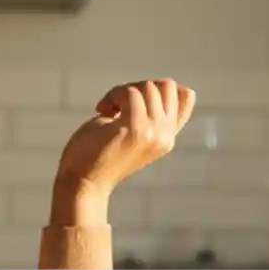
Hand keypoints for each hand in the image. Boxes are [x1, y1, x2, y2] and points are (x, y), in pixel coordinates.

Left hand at [54, 79, 195, 194]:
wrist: (82, 183)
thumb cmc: (98, 155)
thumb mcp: (132, 130)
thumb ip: (151, 114)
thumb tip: (177, 87)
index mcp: (167, 137)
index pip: (186, 96)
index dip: (157, 88)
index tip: (131, 101)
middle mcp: (165, 136)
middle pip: (166, 86)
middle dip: (138, 86)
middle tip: (117, 104)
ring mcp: (153, 133)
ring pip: (148, 87)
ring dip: (121, 92)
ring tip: (106, 110)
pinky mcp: (136, 130)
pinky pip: (130, 93)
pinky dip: (112, 96)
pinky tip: (101, 111)